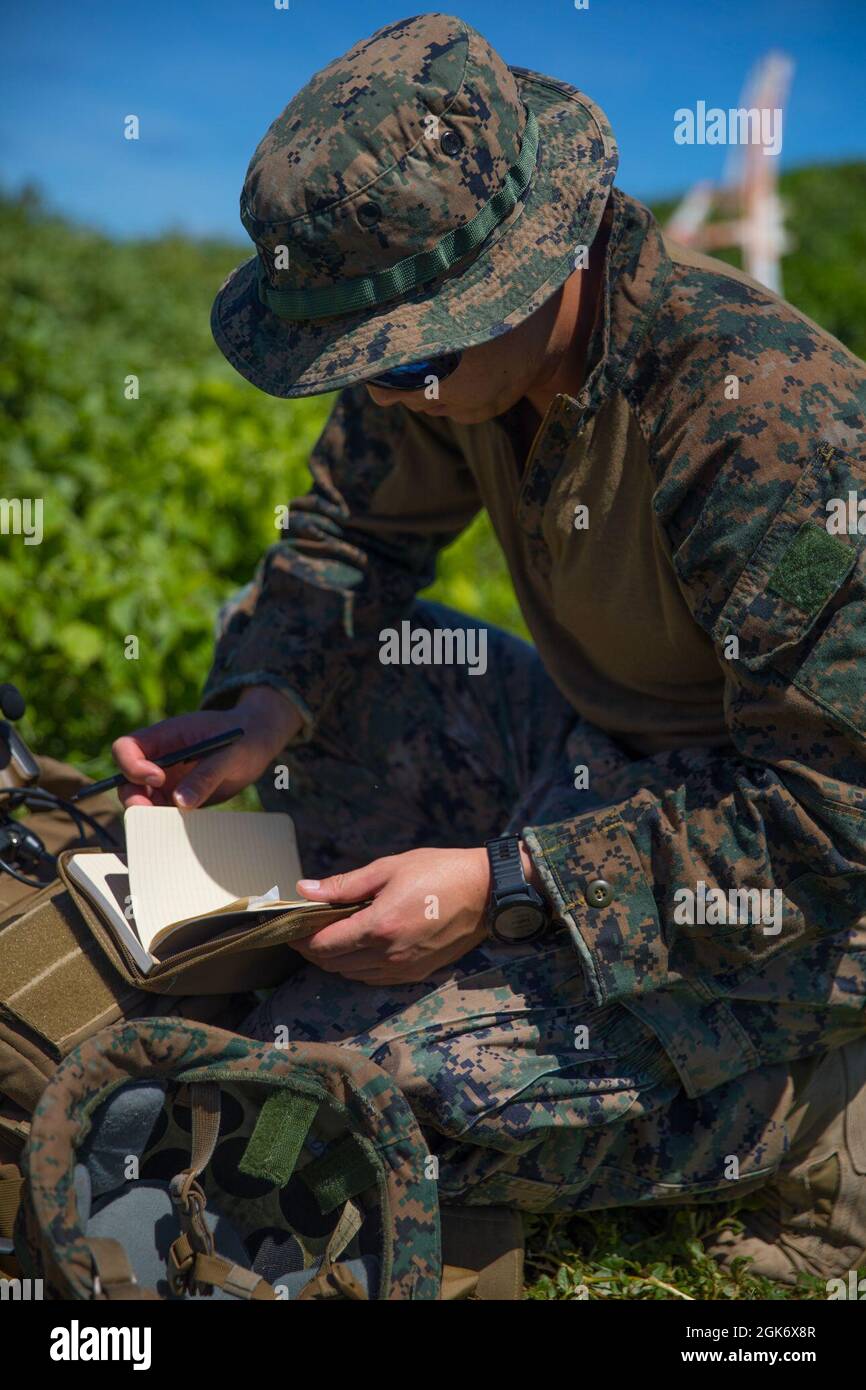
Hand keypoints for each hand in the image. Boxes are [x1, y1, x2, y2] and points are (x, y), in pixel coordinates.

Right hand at [111, 686, 302, 808]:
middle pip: (127, 780)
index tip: (158, 777)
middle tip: (152, 812)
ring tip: (170, 824)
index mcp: (164, 736)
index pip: (126, 748)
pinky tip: (184, 829)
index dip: (132, 766)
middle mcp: (159, 759)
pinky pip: (164, 812)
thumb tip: (180, 802)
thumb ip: (206, 775)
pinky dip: (167, 822)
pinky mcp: (178, 797)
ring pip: (142, 800)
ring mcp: (166, 779)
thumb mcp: (230, 754)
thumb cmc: (244, 739)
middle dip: (134, 798)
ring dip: (150, 814)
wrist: (257, 745)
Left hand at [292, 846, 492, 984]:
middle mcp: (389, 955)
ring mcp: (404, 968)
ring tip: (333, 937)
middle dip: (314, 950)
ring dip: (336, 960)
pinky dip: (359, 968)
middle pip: (334, 964)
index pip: (324, 945)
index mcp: (379, 927)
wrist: (487, 893)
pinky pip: (375, 979)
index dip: (301, 939)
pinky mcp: (417, 974)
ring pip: (352, 976)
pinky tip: (360, 948)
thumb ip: (344, 884)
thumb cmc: (439, 872)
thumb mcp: (389, 868)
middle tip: (308, 931)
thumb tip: (305, 889)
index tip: (292, 928)